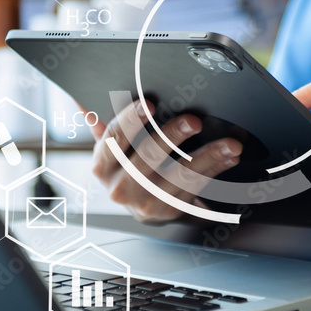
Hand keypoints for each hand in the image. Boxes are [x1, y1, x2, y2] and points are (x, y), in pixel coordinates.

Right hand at [89, 100, 242, 223]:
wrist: (140, 205)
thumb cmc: (127, 166)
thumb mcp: (110, 148)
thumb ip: (101, 124)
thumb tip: (81, 100)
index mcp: (102, 166)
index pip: (113, 139)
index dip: (129, 120)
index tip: (147, 103)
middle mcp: (121, 187)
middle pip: (148, 158)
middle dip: (173, 137)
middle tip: (194, 121)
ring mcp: (147, 202)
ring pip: (179, 176)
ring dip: (207, 158)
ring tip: (228, 144)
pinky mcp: (170, 210)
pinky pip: (197, 188)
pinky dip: (217, 170)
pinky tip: (229, 157)